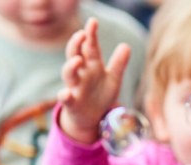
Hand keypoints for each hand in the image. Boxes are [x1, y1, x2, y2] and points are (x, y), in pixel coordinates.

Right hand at [57, 18, 131, 144]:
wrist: (92, 117)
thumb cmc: (101, 94)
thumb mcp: (113, 78)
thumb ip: (119, 63)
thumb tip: (126, 45)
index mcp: (92, 65)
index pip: (90, 47)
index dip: (91, 35)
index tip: (93, 21)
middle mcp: (81, 73)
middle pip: (74, 55)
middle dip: (76, 44)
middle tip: (82, 34)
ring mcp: (74, 87)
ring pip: (68, 74)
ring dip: (71, 66)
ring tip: (78, 60)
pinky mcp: (72, 102)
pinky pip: (65, 98)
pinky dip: (64, 95)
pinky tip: (66, 93)